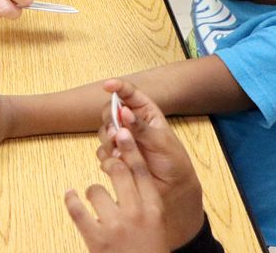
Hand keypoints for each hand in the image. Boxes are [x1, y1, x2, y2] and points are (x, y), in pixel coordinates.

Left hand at [65, 132, 171, 252]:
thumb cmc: (148, 252)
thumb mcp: (156, 226)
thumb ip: (145, 203)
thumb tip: (129, 175)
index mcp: (154, 209)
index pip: (142, 171)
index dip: (131, 149)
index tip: (123, 132)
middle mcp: (137, 214)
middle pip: (119, 172)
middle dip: (111, 163)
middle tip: (106, 161)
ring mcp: (116, 226)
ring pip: (96, 190)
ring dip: (91, 191)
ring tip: (91, 198)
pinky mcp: (97, 239)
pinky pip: (77, 210)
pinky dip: (71, 200)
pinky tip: (70, 196)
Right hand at [94, 79, 203, 248]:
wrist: (173, 189)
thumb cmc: (173, 161)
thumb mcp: (162, 142)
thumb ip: (142, 128)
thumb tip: (124, 111)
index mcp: (145, 112)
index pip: (129, 93)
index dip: (117, 87)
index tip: (108, 85)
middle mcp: (130, 123)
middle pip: (109, 112)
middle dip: (110, 120)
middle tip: (116, 134)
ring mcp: (121, 140)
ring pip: (103, 132)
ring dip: (109, 140)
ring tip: (121, 152)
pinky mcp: (115, 157)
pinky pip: (102, 152)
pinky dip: (108, 156)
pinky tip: (120, 162)